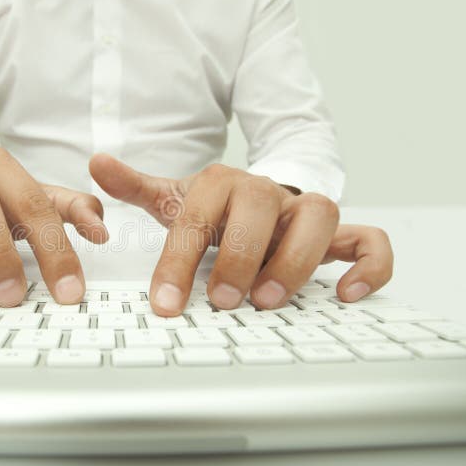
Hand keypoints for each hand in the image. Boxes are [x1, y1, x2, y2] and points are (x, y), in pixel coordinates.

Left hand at [89, 154, 392, 315]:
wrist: (259, 198)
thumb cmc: (215, 209)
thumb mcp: (175, 198)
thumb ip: (137, 186)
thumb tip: (96, 162)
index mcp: (223, 183)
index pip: (196, 217)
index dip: (178, 261)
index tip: (165, 303)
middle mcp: (268, 192)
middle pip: (261, 210)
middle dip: (239, 257)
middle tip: (220, 300)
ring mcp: (307, 210)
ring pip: (321, 218)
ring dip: (296, 260)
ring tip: (268, 300)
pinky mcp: (341, 233)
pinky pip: (369, 240)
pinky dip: (367, 265)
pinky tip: (343, 294)